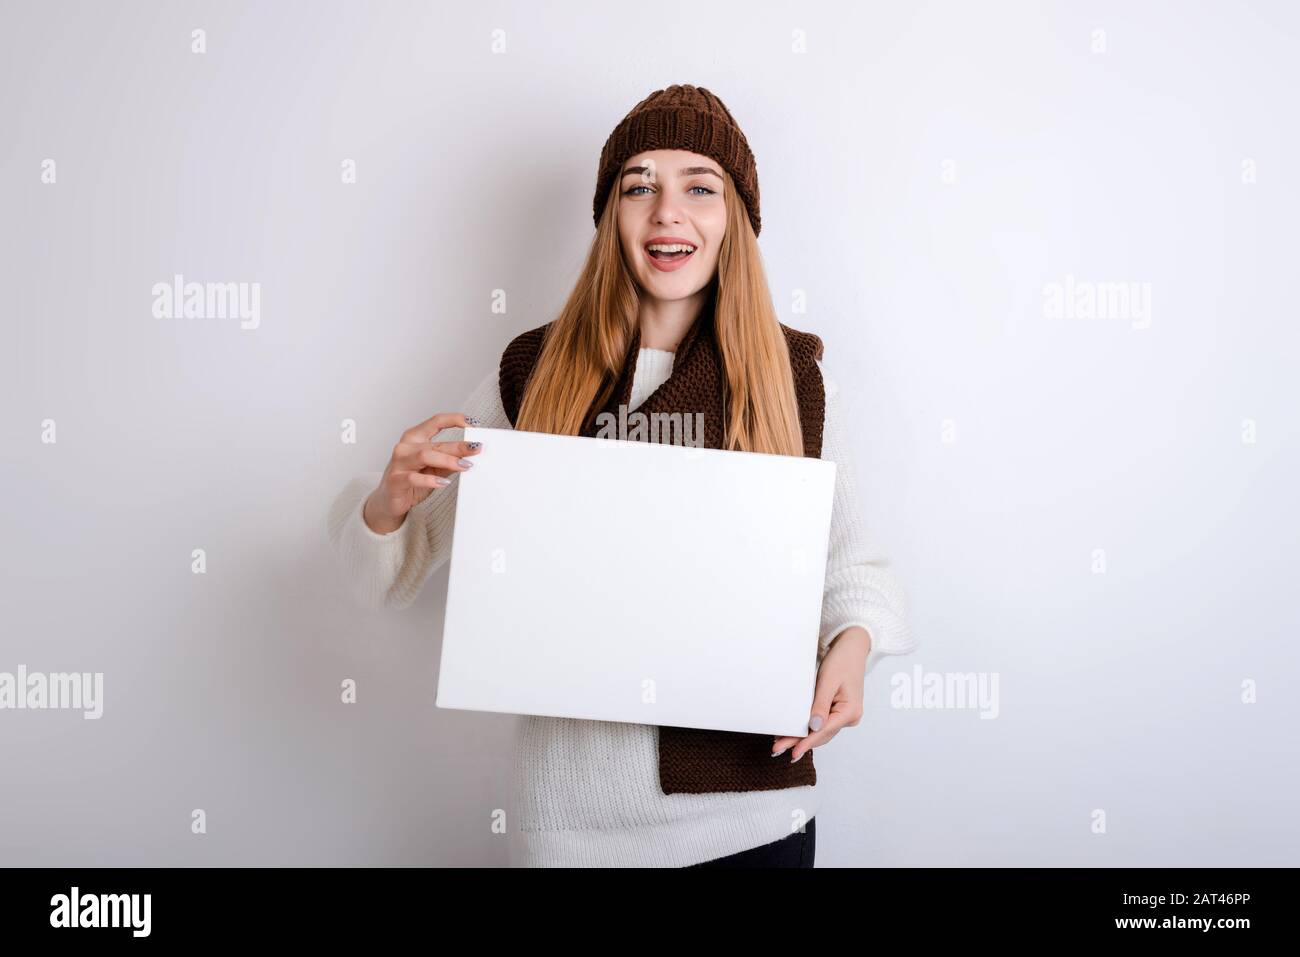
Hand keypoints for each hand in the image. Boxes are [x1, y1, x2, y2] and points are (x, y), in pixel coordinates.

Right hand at [363, 411, 482, 533]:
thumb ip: (450, 459)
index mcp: (415, 437)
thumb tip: (472, 452)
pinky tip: (443, 482)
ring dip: (447, 460)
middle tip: (477, 449)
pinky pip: (414, 478)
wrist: (390, 500)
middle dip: (459, 446)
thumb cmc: (412, 480)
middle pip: (435, 443)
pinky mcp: (396, 479)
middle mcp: (405, 446)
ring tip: (464, 465)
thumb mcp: (435, 468)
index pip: (436, 421)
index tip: (473, 423)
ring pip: (425, 456)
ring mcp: (399, 462)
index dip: (455, 419)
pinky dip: (431, 480)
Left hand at [772, 626, 870, 762]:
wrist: (851, 650)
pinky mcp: (838, 712)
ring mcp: (844, 716)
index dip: (807, 742)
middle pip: (821, 734)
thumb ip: (820, 705)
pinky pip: (822, 724)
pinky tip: (794, 733)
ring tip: (782, 743)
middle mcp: (850, 717)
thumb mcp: (828, 682)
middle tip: (778, 748)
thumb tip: (813, 727)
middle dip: (799, 742)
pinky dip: (808, 729)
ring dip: (802, 737)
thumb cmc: (842, 662)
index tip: (793, 751)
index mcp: (850, 711)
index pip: (824, 731)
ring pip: (821, 732)